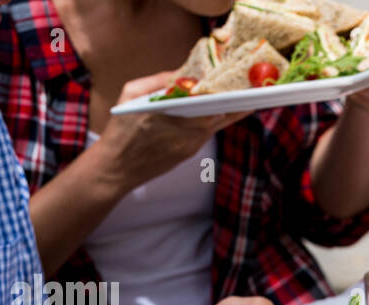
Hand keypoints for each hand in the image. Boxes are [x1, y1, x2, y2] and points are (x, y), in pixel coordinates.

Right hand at [96, 71, 247, 192]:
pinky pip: (205, 134)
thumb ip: (158, 81)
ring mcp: (190, 146)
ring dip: (226, 112)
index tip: (242, 86)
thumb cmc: (120, 129)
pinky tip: (217, 111)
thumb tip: (182, 72)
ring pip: (215, 125)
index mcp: (175, 115)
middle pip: (221, 115)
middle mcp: (188, 134)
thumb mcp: (131, 94)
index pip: (211, 103)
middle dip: (235, 103)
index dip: (229, 96)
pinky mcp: (188, 154)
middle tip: (252, 91)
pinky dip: (211, 121)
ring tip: (240, 98)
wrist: (116, 169)